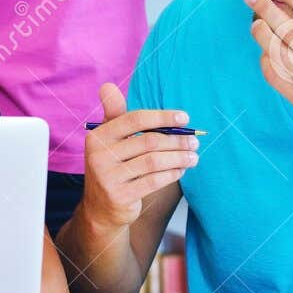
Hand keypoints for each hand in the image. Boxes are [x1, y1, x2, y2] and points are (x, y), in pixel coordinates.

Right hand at [77, 83, 198, 233]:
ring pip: (154, 162)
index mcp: (98, 136)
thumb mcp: (109, 139)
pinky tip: (181, 170)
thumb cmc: (112, 165)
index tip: (185, 118)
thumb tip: (107, 86)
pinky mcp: (120, 196)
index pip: (134, 119)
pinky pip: (154, 181)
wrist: (100, 207)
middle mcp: (99, 155)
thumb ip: (114, 114)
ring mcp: (108, 177)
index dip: (162, 117)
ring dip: (179, 157)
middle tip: (194, 141)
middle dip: (176, 140)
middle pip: (148, 141)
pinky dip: (172, 174)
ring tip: (193, 156)